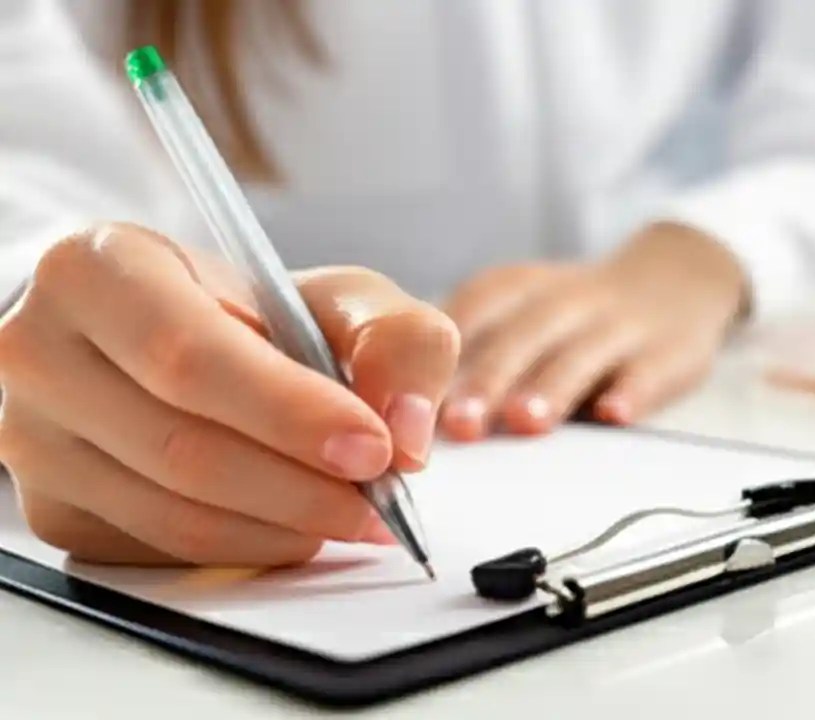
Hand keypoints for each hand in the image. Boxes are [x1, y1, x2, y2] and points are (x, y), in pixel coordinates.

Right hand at [0, 224, 458, 565]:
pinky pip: (162, 549)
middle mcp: (41, 352)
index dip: (289, 412)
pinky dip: (248, 547)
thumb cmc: (249, 314)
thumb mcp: (335, 297)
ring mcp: (34, 439)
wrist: (167, 342)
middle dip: (301, 485)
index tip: (373, 447)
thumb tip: (408, 430)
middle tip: (380, 498)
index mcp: (97, 270)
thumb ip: (395, 340)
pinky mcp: (55, 508)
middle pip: (181, 447)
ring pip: (172, 513)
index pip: (190, 355)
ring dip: (283, 526)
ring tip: (355, 514)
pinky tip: (296, 524)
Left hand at [440, 222, 746, 440]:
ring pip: (581, 354)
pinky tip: (615, 414)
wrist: (678, 278)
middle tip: (460, 423)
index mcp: (519, 288)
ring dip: (552, 387)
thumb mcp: (521, 312)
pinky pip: (649, 370)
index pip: (472, 312)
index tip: (411, 400)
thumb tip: (403, 413)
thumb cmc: (578, 315)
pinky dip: (632, 392)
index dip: (440, 354)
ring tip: (525, 422)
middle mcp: (567, 300)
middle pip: (523, 335)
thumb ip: (472, 353)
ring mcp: (620, 324)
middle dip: (489, 378)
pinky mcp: (668, 351)